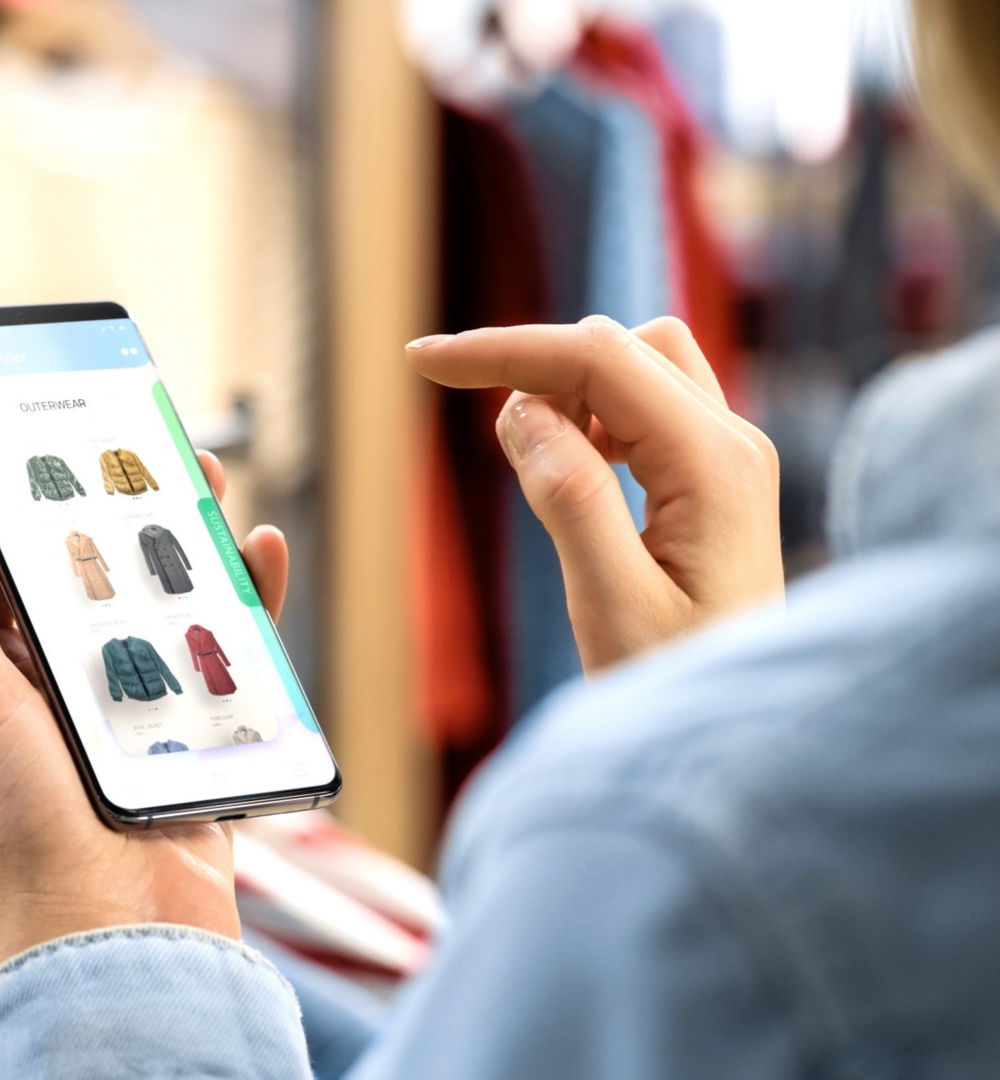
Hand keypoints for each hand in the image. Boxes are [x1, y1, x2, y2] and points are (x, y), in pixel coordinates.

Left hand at [0, 452, 288, 963]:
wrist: (115, 933)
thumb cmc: (26, 831)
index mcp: (3, 681)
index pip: (16, 577)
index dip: (35, 513)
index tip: (57, 453)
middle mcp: (68, 694)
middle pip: (102, 581)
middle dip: (124, 513)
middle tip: (148, 451)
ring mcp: (138, 714)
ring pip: (169, 607)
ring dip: (188, 541)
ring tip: (204, 481)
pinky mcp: (200, 737)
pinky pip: (230, 656)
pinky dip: (251, 603)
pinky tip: (259, 555)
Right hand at [408, 315, 783, 670]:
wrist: (737, 737)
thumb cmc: (676, 687)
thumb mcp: (613, 606)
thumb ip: (571, 500)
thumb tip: (521, 412)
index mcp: (714, 465)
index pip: (599, 358)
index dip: (506, 350)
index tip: (423, 360)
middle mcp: (732, 445)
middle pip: (617, 347)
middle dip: (534, 368)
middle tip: (489, 445)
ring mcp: (728, 460)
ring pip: (635, 366)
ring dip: (567, 391)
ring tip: (532, 468)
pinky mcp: (712, 480)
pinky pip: (644, 408)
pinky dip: (590, 418)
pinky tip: (568, 475)